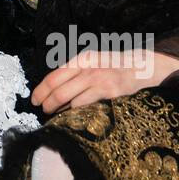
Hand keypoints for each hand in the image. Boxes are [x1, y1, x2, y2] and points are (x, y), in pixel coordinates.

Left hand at [30, 48, 178, 114]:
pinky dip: (78, 116)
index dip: (41, 90)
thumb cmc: (114, 66)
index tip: (34, 100)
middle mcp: (89, 69)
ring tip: (57, 117)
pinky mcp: (111, 95)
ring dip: (61, 113)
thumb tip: (53, 92)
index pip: (54, 76)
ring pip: (71, 102)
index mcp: (82, 60)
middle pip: (59, 91)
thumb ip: (75, 73)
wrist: (144, 67)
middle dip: (48, 104)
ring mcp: (100, 82)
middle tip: (44, 111)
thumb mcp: (93, 62)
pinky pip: (88, 109)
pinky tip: (75, 119)